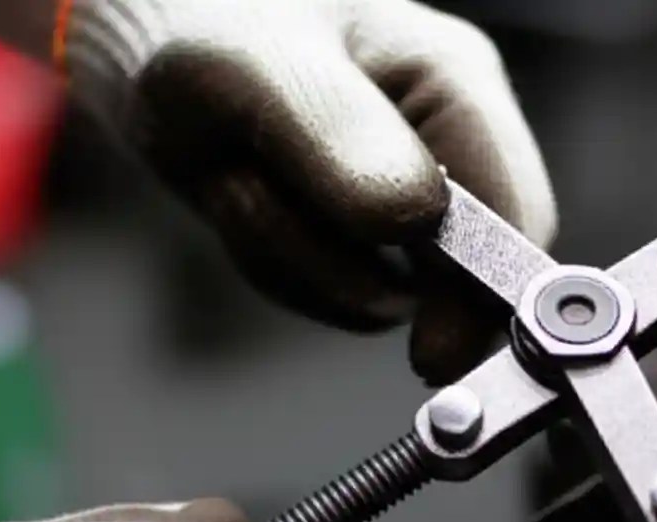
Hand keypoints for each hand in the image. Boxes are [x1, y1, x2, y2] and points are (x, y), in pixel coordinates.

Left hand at [64, 0, 557, 384]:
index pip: (515, 214)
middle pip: (453, 269)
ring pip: (377, 289)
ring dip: (292, 254)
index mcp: (450, 81)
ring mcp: (390, 189)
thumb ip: (336, 133)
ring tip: (238, 169)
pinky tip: (239, 191)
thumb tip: (412, 218)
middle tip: (268, 210)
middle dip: (353, 263)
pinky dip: (272, 259)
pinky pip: (327, 288)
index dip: (485, 295)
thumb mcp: (255, 67)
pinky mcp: (343, 225)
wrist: (141, 32)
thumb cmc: (200, 15)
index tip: (431, 351)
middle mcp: (435, 141)